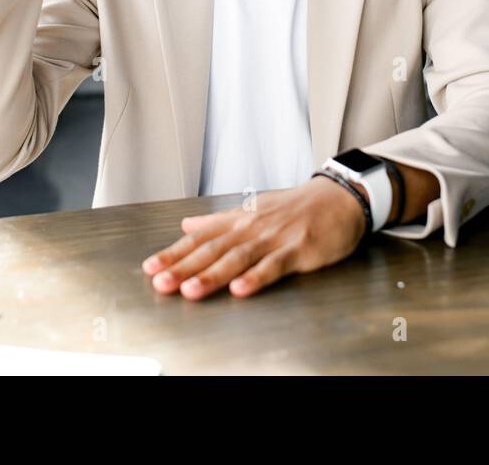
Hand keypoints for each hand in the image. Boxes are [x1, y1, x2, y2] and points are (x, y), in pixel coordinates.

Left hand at [141, 176, 367, 299]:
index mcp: (239, 220)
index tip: (150, 268)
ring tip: (191, 290)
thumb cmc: (295, 208)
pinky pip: (274, 265)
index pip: (200, 238)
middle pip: (213, 249)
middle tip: (161, 282)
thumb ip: (218, 220)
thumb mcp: (253, 209)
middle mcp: (252, 228)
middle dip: (184, 267)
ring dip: (213, 275)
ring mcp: (274, 238)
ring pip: (238, 258)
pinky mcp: (297, 249)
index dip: (175, 253)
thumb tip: (186, 224)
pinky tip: (240, 289)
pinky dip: (256, 277)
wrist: (338, 198)